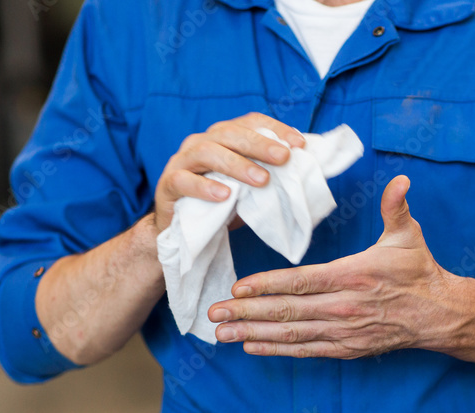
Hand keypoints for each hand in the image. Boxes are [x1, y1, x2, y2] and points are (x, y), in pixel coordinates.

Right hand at [151, 112, 305, 232]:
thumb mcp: (249, 188)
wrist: (180, 228)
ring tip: (261, 180)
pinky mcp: (168, 184)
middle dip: (259, 144)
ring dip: (237, 164)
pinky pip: (184, 180)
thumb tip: (306, 171)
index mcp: (223, 138)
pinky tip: (224, 195)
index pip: (250, 121)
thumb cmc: (220, 204)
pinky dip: (204, 187)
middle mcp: (202, 142)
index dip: (275, 128)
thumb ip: (270, 175)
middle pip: (230, 134)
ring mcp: (182, 161)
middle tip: (283, 158)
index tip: (299, 144)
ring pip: (207, 152)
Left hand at [207, 176, 458, 357]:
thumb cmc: (419, 271)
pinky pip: (306, 351)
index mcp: (353, 276)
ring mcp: (344, 332)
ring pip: (292, 335)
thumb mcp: (408, 235)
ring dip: (254, 334)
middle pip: (287, 312)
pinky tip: (251, 346)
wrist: (439, 315)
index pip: (301, 282)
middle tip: (214, 314)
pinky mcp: (346, 349)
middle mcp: (344, 308)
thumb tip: (400, 179)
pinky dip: (277, 350)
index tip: (237, 288)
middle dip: (247, 313)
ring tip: (222, 334)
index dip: (267, 286)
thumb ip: (396, 207)